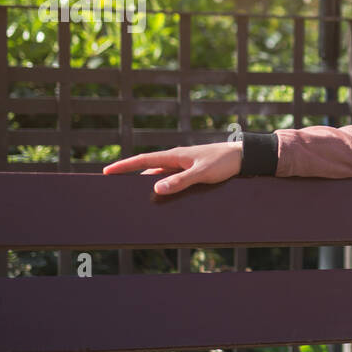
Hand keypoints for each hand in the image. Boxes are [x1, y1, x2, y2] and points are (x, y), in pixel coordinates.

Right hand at [103, 142, 243, 193]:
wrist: (244, 156)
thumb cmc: (224, 163)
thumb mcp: (201, 174)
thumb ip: (180, 181)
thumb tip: (156, 189)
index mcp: (175, 155)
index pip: (143, 160)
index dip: (124, 166)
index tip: (107, 171)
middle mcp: (177, 158)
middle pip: (148, 167)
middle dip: (130, 175)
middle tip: (114, 184)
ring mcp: (184, 164)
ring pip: (160, 174)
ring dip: (147, 182)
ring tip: (134, 194)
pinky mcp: (192, 170)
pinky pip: (172, 178)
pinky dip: (164, 185)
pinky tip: (162, 195)